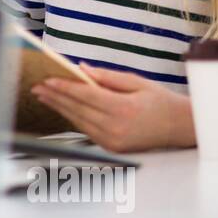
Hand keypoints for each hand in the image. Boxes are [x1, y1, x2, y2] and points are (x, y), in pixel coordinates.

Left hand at [30, 65, 194, 152]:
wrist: (180, 127)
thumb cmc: (160, 101)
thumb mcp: (136, 82)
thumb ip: (107, 77)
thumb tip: (81, 69)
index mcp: (123, 109)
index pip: (85, 96)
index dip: (64, 87)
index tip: (47, 80)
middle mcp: (116, 128)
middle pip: (77, 109)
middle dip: (55, 97)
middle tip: (37, 86)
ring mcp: (113, 141)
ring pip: (78, 121)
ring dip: (60, 108)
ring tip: (45, 95)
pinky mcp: (112, 148)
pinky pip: (87, 130)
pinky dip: (73, 117)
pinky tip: (63, 107)